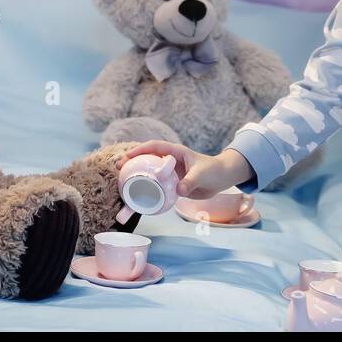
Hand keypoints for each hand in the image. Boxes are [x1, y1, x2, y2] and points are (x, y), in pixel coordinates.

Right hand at [117, 140, 253, 199]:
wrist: (223, 178)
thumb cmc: (214, 170)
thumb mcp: (202, 174)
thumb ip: (191, 181)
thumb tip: (178, 190)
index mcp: (176, 152)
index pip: (155, 146)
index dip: (140, 150)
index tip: (127, 156)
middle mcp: (170, 161)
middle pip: (147, 158)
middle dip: (132, 161)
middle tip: (118, 168)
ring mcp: (170, 173)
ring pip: (150, 171)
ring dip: (137, 174)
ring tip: (122, 180)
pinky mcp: (173, 184)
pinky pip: (157, 185)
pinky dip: (147, 188)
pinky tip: (138, 195)